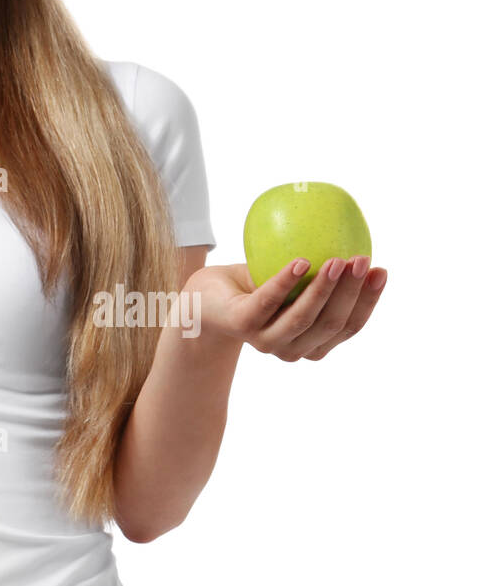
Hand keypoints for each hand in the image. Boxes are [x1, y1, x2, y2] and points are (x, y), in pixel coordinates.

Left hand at [185, 257, 387, 360]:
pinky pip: (268, 302)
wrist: (203, 299)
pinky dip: (286, 282)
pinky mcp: (241, 324)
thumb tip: (356, 236)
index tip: (382, 270)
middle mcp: (293, 349)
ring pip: (304, 317)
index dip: (369, 300)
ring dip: (325, 287)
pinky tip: (301, 262)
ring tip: (337, 259)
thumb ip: (319, 274)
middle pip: (332, 323)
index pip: (349, 326)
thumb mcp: (291, 281)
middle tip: (363, 259)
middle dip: (353, 292)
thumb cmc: (253, 288)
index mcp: (313, 343)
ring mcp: (266, 340)